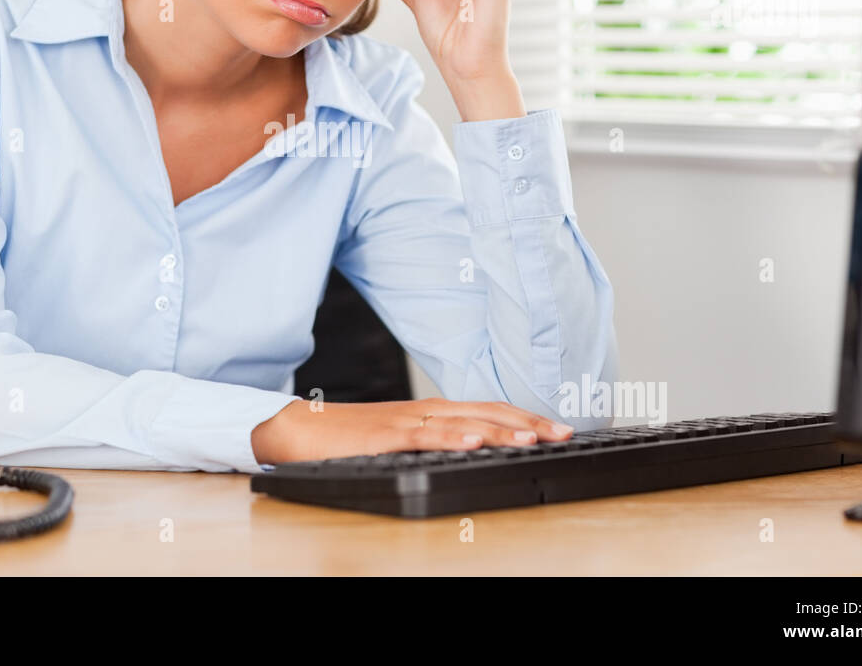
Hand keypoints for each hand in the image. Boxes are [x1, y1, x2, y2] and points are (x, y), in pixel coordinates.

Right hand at [251, 396, 573, 465]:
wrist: (298, 429)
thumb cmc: (347, 437)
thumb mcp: (400, 438)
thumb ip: (432, 442)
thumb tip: (472, 451)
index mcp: (431, 412)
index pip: (488, 410)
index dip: (524, 418)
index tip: (557, 429)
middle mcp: (424, 411)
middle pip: (486, 412)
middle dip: (528, 423)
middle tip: (563, 432)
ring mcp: (405, 422)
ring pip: (463, 422)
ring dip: (501, 430)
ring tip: (533, 438)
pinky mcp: (384, 436)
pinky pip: (423, 436)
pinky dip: (451, 438)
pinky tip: (474, 442)